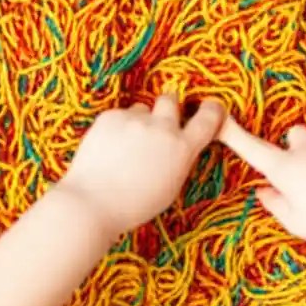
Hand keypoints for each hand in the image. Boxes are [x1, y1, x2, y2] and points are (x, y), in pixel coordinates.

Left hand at [57, 95, 223, 236]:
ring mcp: (135, 119)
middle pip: (170, 100)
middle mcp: (162, 128)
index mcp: (182, 148)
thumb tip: (179, 146)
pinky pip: (119, 116)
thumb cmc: (133, 205)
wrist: (93, 202)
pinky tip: (107, 149)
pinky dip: (116, 128)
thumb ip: (178, 160)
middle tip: (157, 124)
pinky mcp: (111, 116)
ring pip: (141, 109)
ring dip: (138, 121)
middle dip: (167, 108)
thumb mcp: (170, 187)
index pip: (208, 117)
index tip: (210, 107)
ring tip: (124, 148)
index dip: (212, 110)